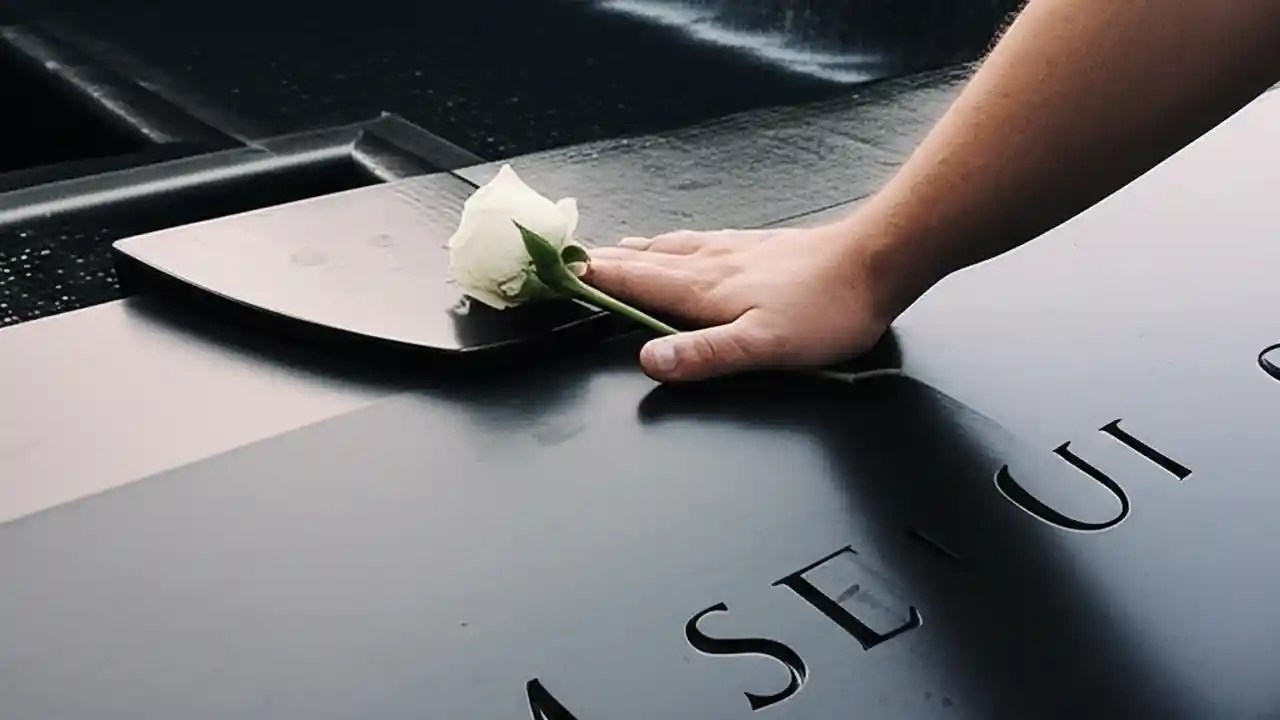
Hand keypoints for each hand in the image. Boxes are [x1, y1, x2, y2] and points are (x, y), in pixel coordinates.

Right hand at [585, 217, 912, 381]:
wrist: (875, 261)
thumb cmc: (825, 309)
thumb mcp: (763, 346)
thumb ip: (704, 354)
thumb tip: (650, 360)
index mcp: (703, 290)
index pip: (634, 282)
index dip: (594, 279)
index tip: (556, 273)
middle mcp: (709, 263)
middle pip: (642, 261)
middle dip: (601, 261)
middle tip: (567, 258)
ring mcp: (732, 251)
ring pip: (668, 248)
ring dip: (633, 251)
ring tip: (609, 250)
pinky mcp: (755, 246)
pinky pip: (696, 241)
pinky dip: (671, 243)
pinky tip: (678, 243)